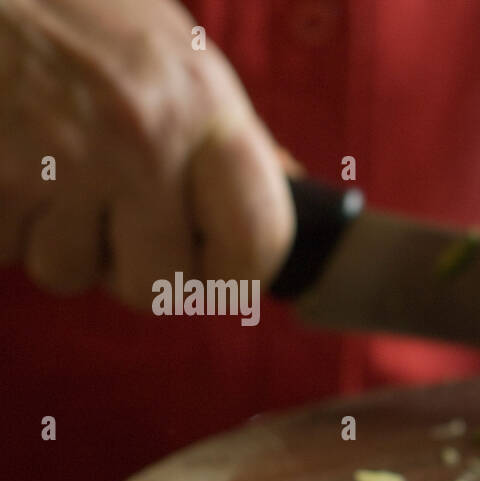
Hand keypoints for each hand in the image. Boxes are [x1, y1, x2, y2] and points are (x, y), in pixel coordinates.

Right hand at [0, 0, 292, 306]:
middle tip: (101, 213)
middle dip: (123, 266)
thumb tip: (284, 192)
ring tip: (42, 168)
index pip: (257, 245)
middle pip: (156, 287)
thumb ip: (222, 135)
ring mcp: (70, 160)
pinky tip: (5, 163)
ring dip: (50, 239)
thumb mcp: (172, 55)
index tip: (201, 257)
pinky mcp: (2, 179)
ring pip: (69, 273)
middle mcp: (147, 139)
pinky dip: (3, 223)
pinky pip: (7, 251)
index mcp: (205, 107)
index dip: (226, 270)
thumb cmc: (73, 11)